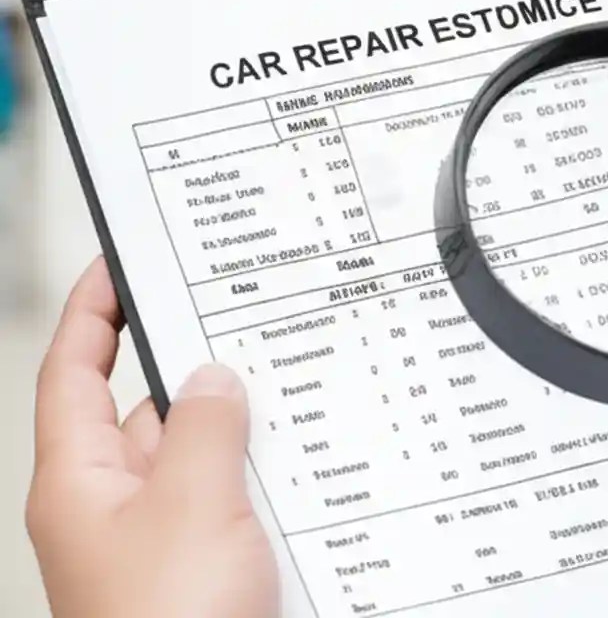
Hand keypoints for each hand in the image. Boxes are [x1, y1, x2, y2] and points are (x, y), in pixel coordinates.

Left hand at [26, 258, 277, 617]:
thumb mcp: (190, 506)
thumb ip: (203, 428)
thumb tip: (211, 376)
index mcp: (82, 481)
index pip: (74, 372)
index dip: (93, 312)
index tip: (122, 263)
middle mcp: (117, 506)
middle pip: (150, 411)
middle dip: (197, 368)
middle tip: (247, 316)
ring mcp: (165, 540)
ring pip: (203, 457)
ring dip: (244, 430)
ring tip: (293, 389)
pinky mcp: (210, 568)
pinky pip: (235, 501)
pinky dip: (266, 479)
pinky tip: (308, 464)